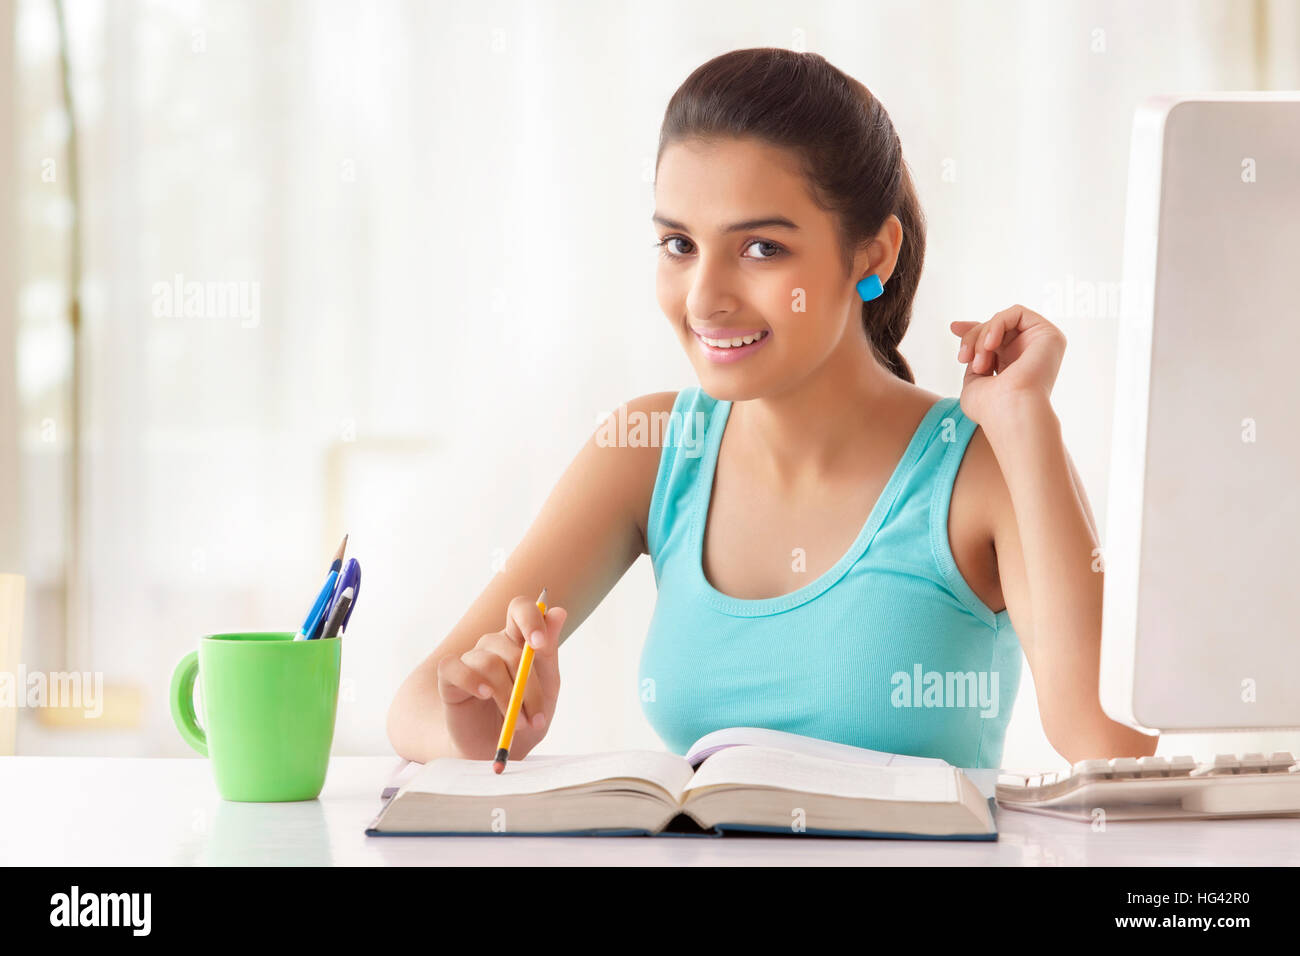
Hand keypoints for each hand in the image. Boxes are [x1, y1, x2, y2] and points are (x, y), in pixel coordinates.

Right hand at [436, 595, 566, 760]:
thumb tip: (558, 612)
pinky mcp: (449, 677)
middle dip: (527, 684)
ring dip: (507, 696)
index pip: (520, 609)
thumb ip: (549, 651)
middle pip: (508, 645)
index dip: (530, 618)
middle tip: (536, 717)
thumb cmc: (524, 717)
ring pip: (489, 662)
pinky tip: (484, 695)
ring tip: (518, 723)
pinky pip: (454, 667)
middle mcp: (493, 645)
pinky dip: (471, 680)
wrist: (498, 752)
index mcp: (519, 641)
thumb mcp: (547, 688)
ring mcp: (470, 660)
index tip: (539, 644)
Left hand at [949, 305, 1065, 425]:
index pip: (995, 337)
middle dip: (972, 338)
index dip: (974, 330)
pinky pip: (1016, 312)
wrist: (1010, 414)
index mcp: (1014, 365)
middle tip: (964, 358)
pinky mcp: (1049, 334)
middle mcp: (1029, 353)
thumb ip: (972, 356)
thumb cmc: (989, 409)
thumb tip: (960, 327)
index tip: (954, 327)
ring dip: (981, 337)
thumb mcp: (973, 380)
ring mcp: (1041, 344)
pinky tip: (989, 346)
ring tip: (979, 363)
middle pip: (994, 328)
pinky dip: (996, 325)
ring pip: (1002, 320)